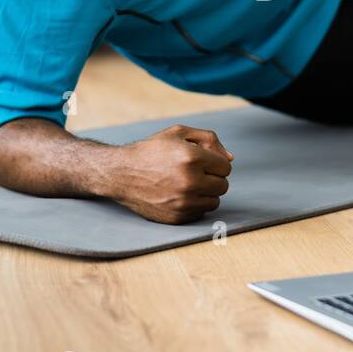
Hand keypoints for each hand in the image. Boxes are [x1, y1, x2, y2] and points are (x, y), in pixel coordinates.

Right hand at [107, 125, 233, 224]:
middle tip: (194, 172)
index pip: (226, 167)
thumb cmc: (152, 150)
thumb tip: (231, 158)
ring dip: (205, 193)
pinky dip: (194, 205)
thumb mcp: (178, 133)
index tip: (200, 161)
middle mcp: (189, 182)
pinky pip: (200, 213)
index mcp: (192, 158)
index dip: (214, 162)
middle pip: (223, 185)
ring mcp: (183, 202)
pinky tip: (178, 194)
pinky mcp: (177, 217)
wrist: (121, 173)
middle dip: (212, 178)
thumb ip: (209, 140)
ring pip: (215, 201)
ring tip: (186, 183)